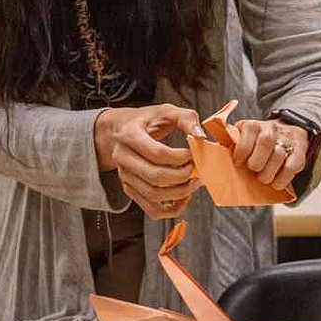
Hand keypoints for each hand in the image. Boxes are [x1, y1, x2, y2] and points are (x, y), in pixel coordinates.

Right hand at [95, 104, 205, 218]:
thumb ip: (186, 119)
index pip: (157, 153)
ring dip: (180, 193)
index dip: (180, 157)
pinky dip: (171, 209)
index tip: (193, 153)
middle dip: (183, 176)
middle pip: (155, 177)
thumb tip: (200, 137)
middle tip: (197, 169)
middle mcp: (123, 158)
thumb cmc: (146, 121)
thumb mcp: (166, 111)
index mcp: (129, 135)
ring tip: (194, 182)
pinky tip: (184, 197)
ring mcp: (125, 177)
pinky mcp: (130, 190)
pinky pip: (152, 209)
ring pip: (154, 195)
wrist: (120, 131)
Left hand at [232, 119, 308, 189]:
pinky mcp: (299, 151)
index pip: (248, 134)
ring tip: (263, 178)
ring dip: (268, 173)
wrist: (286, 130)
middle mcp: (271, 129)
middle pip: (265, 142)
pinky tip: (276, 182)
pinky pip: (292, 167)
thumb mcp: (240, 137)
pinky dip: (282, 179)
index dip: (241, 152)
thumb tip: (214, 156)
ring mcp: (286, 139)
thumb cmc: (256, 141)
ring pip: (279, 155)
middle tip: (253, 170)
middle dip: (256, 162)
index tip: (238, 163)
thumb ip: (229, 144)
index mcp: (252, 125)